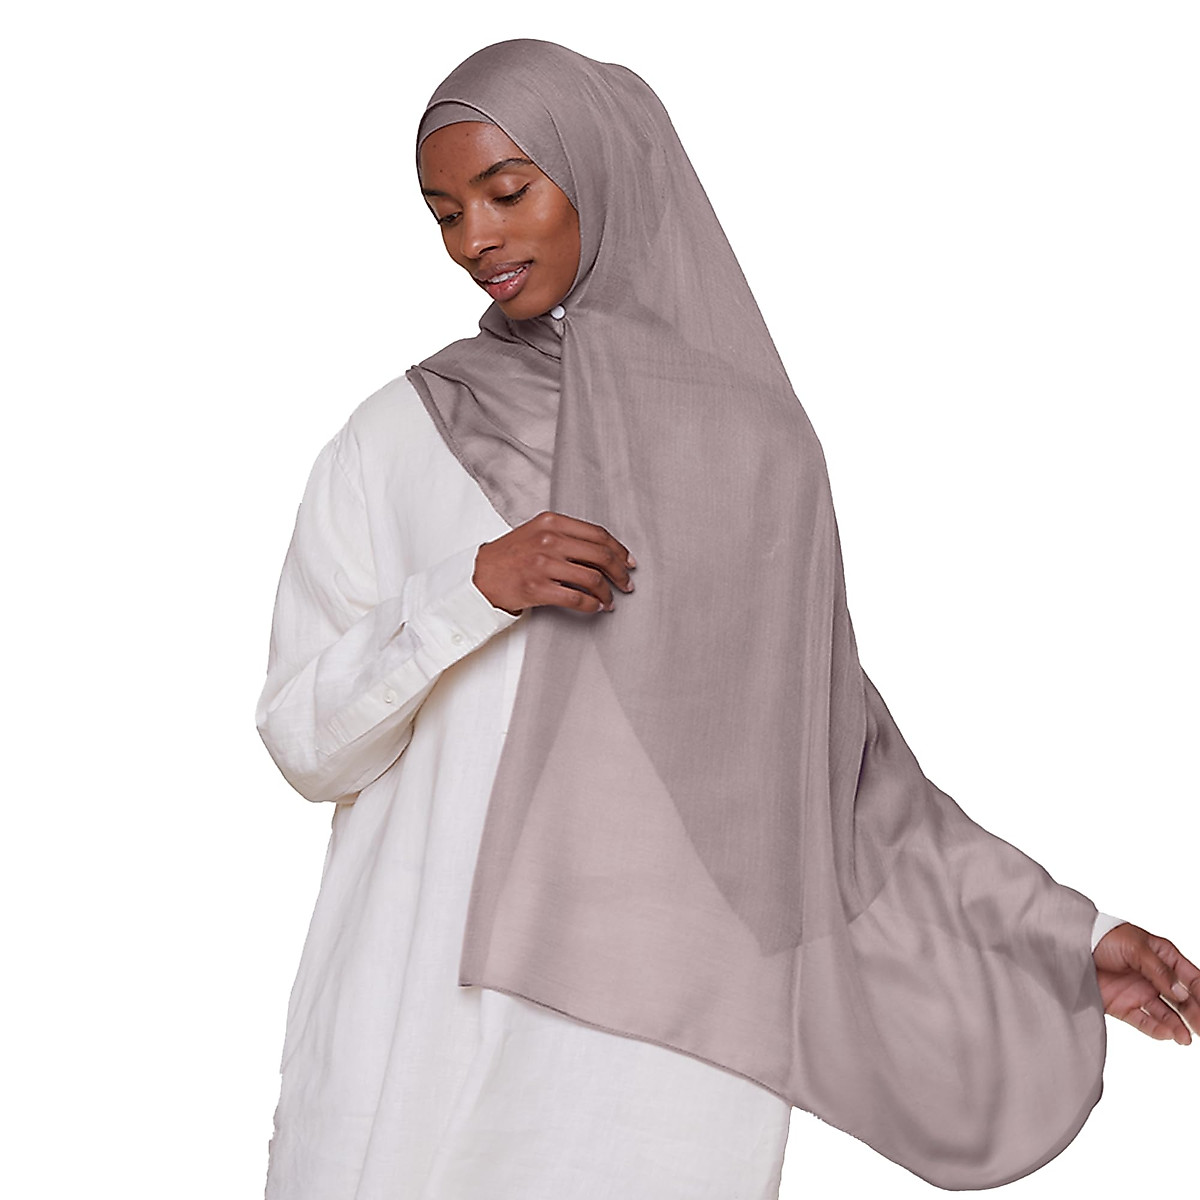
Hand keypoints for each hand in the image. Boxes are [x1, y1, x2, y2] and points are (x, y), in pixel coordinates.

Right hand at [473, 510, 636, 616]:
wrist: (481, 575)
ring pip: (592, 578)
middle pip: (600, 556)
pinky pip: (577, 598)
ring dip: (607, 593)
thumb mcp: (537, 532)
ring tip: (610, 600)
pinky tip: (595, 607)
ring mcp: (543, 564)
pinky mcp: (538, 588)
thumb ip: (567, 535)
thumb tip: (604, 551)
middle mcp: (549, 540)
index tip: (629, 562)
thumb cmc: (511, 555)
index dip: (619, 550)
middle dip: (620, 573)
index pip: (598, 534)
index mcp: (552, 522)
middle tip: (626, 584)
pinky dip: (592, 605)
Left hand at [1092, 922, 1197, 1044]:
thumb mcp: (1133, 947)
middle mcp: (1155, 977)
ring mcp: (1139, 992)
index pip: (1191, 978)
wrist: (1068, 945)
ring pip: (1166, 1014)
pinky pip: (1145, 1021)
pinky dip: (1156, 1029)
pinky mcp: (1123, 1005)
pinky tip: (1167, 1034)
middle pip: (1183, 1000)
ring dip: (1178, 1026)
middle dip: (1195, 1014)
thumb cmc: (1102, 936)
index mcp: (1162, 957)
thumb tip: (1180, 992)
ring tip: (1185, 1038)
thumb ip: (1157, 969)